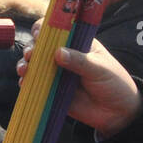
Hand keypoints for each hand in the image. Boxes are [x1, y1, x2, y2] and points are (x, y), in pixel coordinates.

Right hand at [18, 20, 140, 137]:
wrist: (118, 113)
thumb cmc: (114, 84)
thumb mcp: (101, 69)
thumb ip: (80, 61)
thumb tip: (58, 52)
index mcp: (77, 44)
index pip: (57, 30)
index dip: (45, 29)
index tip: (39, 34)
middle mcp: (63, 56)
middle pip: (40, 46)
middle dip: (31, 48)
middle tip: (31, 55)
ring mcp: (55, 73)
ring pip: (33, 64)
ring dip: (25, 64)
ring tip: (24, 70)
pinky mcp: (50, 90)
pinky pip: (33, 84)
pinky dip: (25, 82)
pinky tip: (24, 83)